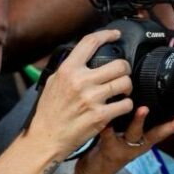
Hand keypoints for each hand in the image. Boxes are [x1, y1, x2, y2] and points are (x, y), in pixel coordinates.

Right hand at [27, 29, 135, 156]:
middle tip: (122, 74)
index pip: (90, 42)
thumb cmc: (48, 113)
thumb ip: (68, 69)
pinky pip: (126, 104)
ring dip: (127, 87)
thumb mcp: (52, 83)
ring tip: (121, 91)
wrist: (46, 139)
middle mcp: (80, 82)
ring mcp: (91, 99)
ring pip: (125, 83)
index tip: (115, 35)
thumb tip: (82, 56)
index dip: (107, 35)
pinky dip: (126, 105)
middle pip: (118, 64)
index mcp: (68, 70)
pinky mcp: (100, 116)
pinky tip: (119, 107)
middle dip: (124, 69)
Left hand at [73, 106, 173, 173]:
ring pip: (132, 133)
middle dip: (162, 125)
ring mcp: (122, 147)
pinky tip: (109, 118)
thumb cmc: (113, 149)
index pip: (161, 133)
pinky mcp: (107, 148)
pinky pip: (108, 134)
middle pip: (150, 134)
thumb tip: (148, 102)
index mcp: (143, 143)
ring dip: (139, 122)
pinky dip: (108, 126)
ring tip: (143, 110)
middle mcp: (135, 145)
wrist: (94, 172)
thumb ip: (138, 125)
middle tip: (161, 110)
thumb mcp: (130, 139)